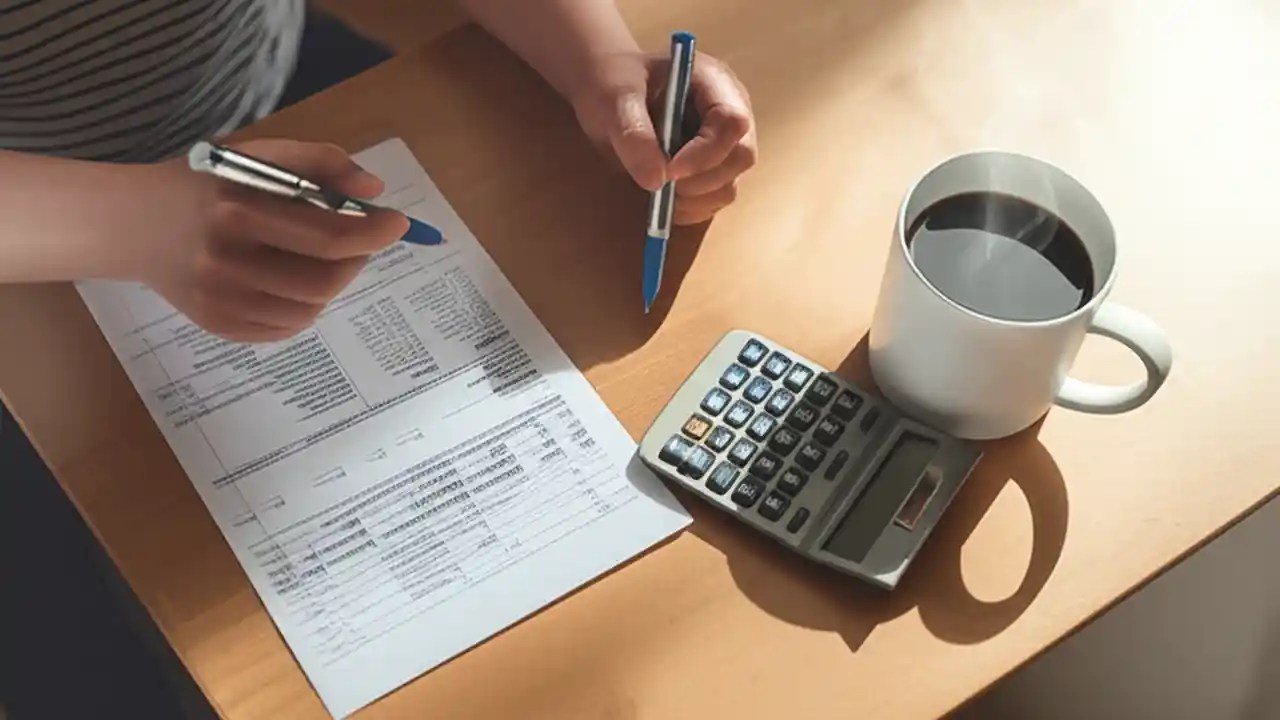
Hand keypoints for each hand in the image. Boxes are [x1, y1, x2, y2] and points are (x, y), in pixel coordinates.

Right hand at [140, 139, 408, 342]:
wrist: (134, 224)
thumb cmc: (206, 184)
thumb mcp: (256, 156)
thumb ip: (318, 163)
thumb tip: (374, 193)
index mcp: (239, 209)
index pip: (329, 235)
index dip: (373, 233)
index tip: (396, 224)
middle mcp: (227, 259)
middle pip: (325, 281)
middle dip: (356, 262)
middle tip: (358, 245)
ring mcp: (220, 299)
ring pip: (310, 309)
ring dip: (331, 285)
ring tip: (320, 260)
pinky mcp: (218, 325)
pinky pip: (286, 328)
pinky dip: (304, 308)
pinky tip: (291, 282)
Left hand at [571, 49, 756, 224]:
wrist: (604, 89)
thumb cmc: (612, 81)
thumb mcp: (614, 99)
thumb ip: (633, 133)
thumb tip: (656, 181)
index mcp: (713, 82)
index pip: (732, 122)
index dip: (705, 153)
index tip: (668, 171)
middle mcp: (728, 114)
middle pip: (741, 157)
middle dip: (703, 180)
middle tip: (662, 185)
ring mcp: (723, 145)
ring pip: (729, 185)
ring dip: (695, 200)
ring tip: (658, 191)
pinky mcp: (710, 171)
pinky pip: (714, 201)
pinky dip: (691, 210)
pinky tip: (663, 201)